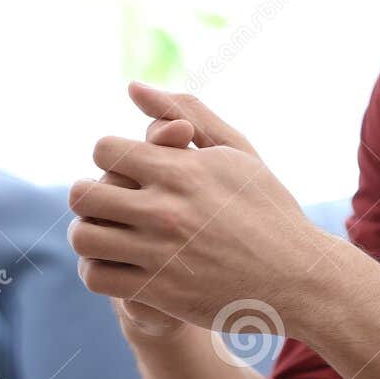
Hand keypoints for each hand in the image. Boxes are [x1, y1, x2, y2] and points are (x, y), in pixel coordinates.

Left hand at [70, 84, 333, 333]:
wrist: (296, 278)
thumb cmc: (267, 209)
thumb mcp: (235, 152)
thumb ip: (184, 113)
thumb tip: (133, 87)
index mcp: (182, 170)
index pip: (104, 150)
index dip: (109, 158)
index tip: (125, 171)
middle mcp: (166, 210)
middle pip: (83, 194)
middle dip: (89, 196)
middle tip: (108, 205)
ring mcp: (160, 253)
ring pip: (84, 238)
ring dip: (89, 235)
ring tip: (107, 235)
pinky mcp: (158, 292)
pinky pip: (97, 278)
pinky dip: (98, 271)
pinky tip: (117, 265)